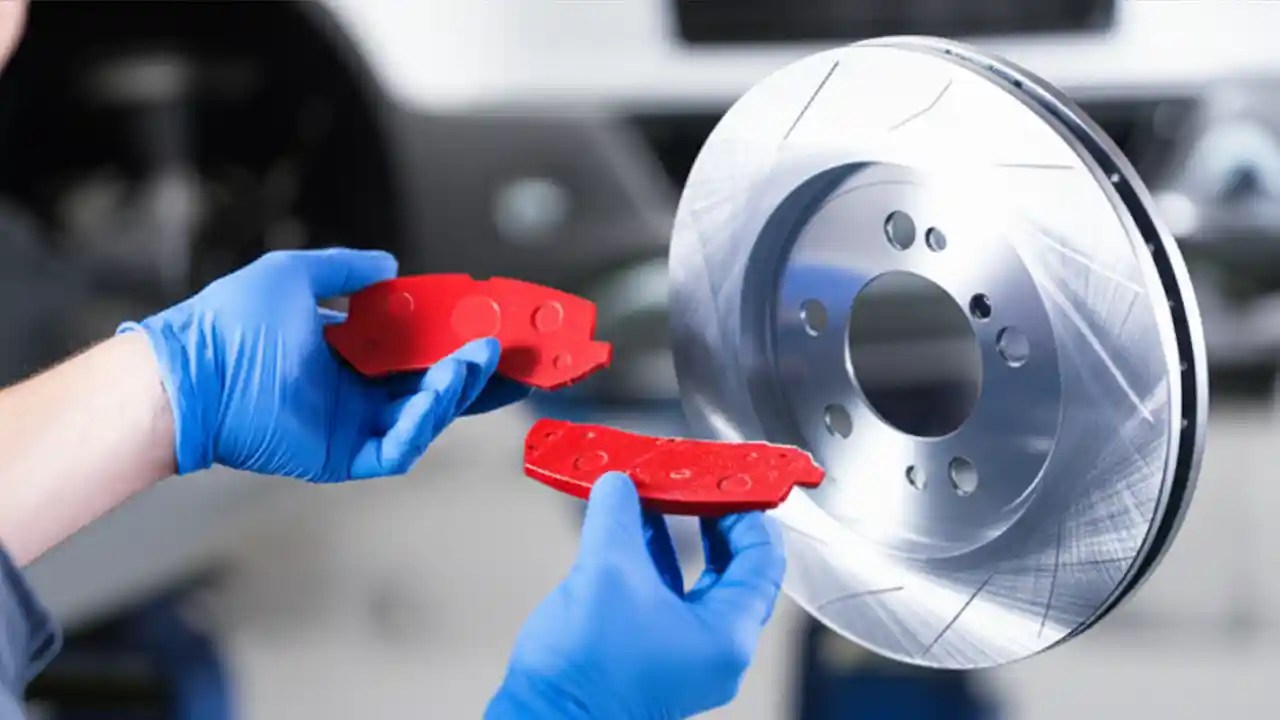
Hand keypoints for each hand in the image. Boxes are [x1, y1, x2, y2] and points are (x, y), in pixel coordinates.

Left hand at [121, 248, 528, 480]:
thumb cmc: (230, 324)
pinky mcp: (344, 455)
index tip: (489, 321)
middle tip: (514, 351)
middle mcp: (353, 389)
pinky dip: (425, 420)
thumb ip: (344, 268)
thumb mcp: (294, 273)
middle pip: (430, 383)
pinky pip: (398, 444)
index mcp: (344, 350)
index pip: (413, 345)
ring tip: (481, 359)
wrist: (190, 376)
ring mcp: (351, 424)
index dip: (453, 335)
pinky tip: (440, 390)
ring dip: (458, 388)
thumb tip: (385, 264)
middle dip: (476, 371)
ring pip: (424, 414)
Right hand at [487, 473, 784, 718]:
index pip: (761, 560)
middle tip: (693, 484)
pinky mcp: (650, 650)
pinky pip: (664, 591)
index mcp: (726, 636)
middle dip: (709, 519)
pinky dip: (651, 555)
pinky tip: (630, 524)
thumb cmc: (584, 674)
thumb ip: (619, 516)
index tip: (725, 482)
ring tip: (658, 493)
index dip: (745, 512)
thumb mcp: (607, 572)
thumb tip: (621, 483)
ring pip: (695, 577)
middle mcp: (713, 647)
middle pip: (732, 567)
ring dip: (676, 533)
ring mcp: (682, 651)